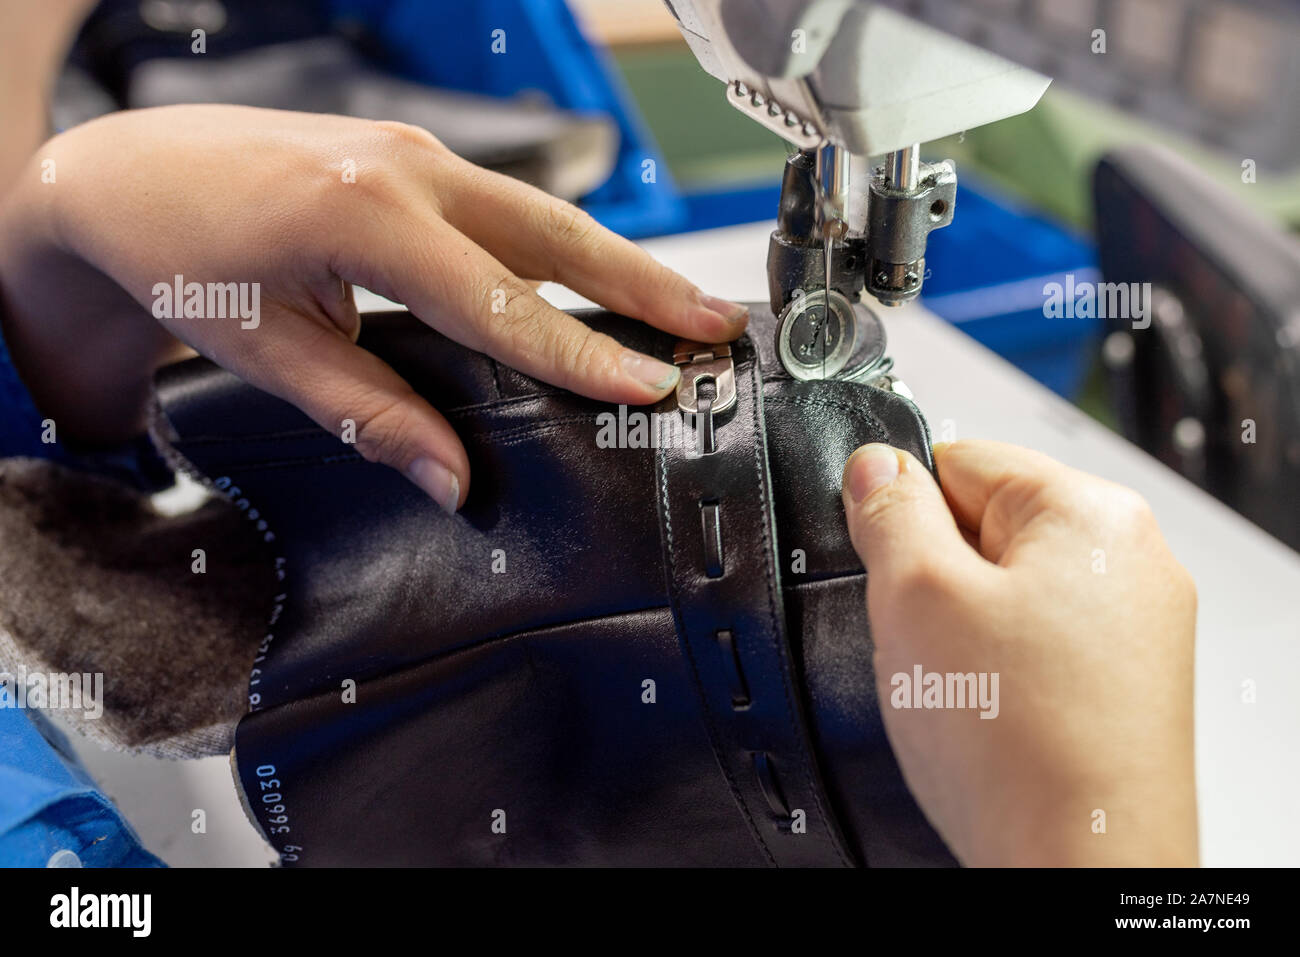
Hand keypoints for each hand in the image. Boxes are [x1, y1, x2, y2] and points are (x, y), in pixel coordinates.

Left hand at [0, 105, 748, 509]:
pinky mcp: (414, 159)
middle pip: (553, 233)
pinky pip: (508, 206)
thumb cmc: (184, 254)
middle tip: (718, 327)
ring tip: (686, 306)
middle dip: (643, 283)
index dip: (580, 351)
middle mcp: (406, 169)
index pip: (499, 300)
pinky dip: (565, 247)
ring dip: (617, 260)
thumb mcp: (268, 349)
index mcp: (366, 214)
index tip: (649, 385)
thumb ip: (369, 414)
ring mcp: (415, 154)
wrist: (127, 174)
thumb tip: (451, 478)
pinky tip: (601, 278)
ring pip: (542, 213)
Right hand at [841, 439, 1197, 865]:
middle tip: (926, 639)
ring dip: (963, 630)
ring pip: (1005, 593)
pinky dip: (998, 673)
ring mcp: (1134, 627)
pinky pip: (1034, 647)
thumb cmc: (1021, 746)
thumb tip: (874, 465)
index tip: (887, 561)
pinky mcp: (1124, 684)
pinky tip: (988, 716)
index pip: (959, 458)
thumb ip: (888, 512)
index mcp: (1090, 512)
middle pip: (985, 527)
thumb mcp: (915, 597)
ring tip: (961, 688)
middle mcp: (1130, 559)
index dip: (902, 509)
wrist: (1080, 865)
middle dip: (935, 576)